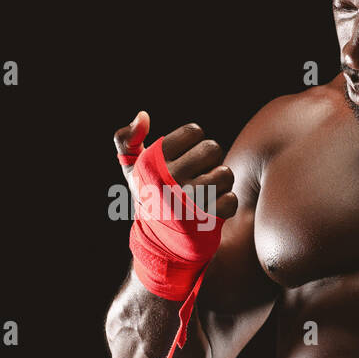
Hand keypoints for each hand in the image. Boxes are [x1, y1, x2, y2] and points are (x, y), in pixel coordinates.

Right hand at [112, 112, 238, 219]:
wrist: (158, 242)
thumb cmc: (151, 196)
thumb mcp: (135, 170)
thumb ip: (127, 140)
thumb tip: (142, 116)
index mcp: (154, 161)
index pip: (193, 131)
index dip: (195, 142)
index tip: (186, 158)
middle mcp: (168, 178)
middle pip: (212, 149)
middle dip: (211, 161)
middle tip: (200, 173)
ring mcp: (187, 200)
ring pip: (225, 174)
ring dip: (221, 183)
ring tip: (207, 191)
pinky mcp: (204, 220)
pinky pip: (231, 199)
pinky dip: (226, 204)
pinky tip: (211, 209)